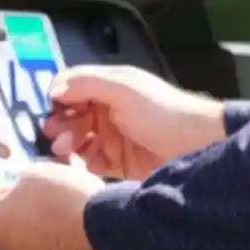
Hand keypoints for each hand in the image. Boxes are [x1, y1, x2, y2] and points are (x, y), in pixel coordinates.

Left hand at [0, 162, 108, 249]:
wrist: (108, 237)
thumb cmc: (67, 200)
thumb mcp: (36, 174)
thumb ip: (10, 183)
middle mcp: (6, 249)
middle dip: (5, 215)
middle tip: (21, 198)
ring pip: (24, 246)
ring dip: (31, 233)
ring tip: (53, 215)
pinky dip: (53, 248)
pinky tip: (69, 234)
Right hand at [42, 66, 225, 180]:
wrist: (198, 147)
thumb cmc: (163, 113)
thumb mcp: (123, 89)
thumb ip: (86, 84)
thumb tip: (54, 90)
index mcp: (108, 86)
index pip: (71, 87)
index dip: (57, 99)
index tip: (50, 113)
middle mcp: (107, 109)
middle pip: (70, 115)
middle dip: (60, 125)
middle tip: (54, 138)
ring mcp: (111, 136)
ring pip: (77, 140)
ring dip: (67, 145)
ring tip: (65, 153)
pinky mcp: (116, 161)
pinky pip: (89, 162)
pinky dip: (80, 163)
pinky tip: (80, 166)